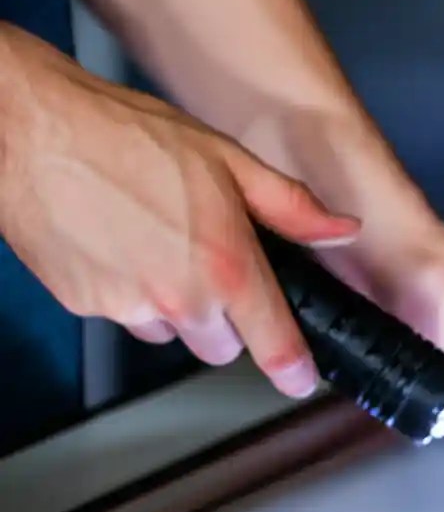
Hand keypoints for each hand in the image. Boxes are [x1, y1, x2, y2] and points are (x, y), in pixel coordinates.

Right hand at [0, 24, 359, 397]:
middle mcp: (180, 297)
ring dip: (176, 306)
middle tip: (211, 262)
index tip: (300, 380)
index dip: (295, 370)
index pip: (274, 344)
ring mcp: (128, 307)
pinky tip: (119, 243)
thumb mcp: (229, 160)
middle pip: (222, 347)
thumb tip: (342, 230)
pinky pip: (125, 316)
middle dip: (226, 318)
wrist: (34, 130)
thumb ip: (291, 207)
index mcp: (226, 266)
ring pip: (172, 333)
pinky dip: (128, 293)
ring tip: (157, 242)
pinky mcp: (85, 306)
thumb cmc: (127, 136)